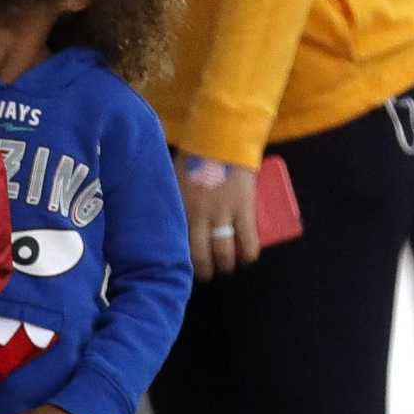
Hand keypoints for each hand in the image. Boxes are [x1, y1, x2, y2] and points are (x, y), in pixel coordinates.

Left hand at [175, 154, 259, 279]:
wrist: (220, 139)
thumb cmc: (193, 157)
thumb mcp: (174, 181)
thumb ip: (172, 200)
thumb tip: (164, 216)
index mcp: (179, 209)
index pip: (177, 245)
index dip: (180, 261)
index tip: (182, 267)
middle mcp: (197, 215)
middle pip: (199, 256)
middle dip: (204, 270)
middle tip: (207, 274)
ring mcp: (221, 213)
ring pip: (223, 252)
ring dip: (226, 265)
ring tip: (227, 266)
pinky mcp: (243, 208)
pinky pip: (248, 240)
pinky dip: (248, 253)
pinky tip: (247, 258)